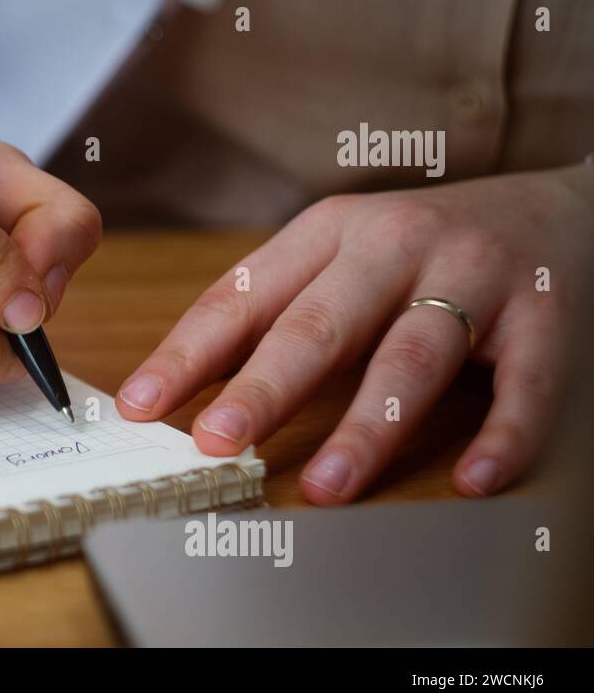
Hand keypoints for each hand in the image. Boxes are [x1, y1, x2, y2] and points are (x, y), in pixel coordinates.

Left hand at [116, 166, 593, 502]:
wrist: (555, 205)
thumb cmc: (419, 247)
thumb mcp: (338, 256)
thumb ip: (272, 311)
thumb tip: (182, 387)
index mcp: (327, 231)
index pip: (241, 297)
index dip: (187, 355)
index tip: (140, 406)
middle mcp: (394, 245)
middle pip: (319, 325)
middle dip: (263, 388)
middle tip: (218, 442)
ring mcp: (471, 275)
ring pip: (410, 359)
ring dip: (367, 428)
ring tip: (325, 486)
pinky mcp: (542, 313)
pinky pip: (524, 382)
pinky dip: (503, 433)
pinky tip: (474, 478)